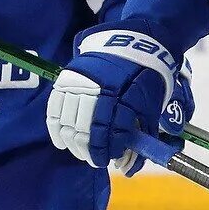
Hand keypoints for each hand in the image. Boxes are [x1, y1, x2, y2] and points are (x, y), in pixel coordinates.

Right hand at [46, 25, 183, 173]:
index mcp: (127, 98)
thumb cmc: (145, 78)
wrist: (133, 41)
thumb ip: (142, 136)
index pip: (113, 134)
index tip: (110, 160)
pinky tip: (61, 141)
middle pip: (89, 132)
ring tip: (80, 152)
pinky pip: (56, 109)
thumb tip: (128, 167)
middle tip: (94, 160)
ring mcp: (82, 84)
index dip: (110, 151)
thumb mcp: (152, 105)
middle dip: (90, 152)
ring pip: (71, 123)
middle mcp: (102, 91)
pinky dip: (56, 129)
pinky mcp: (68, 78)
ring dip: (74, 143)